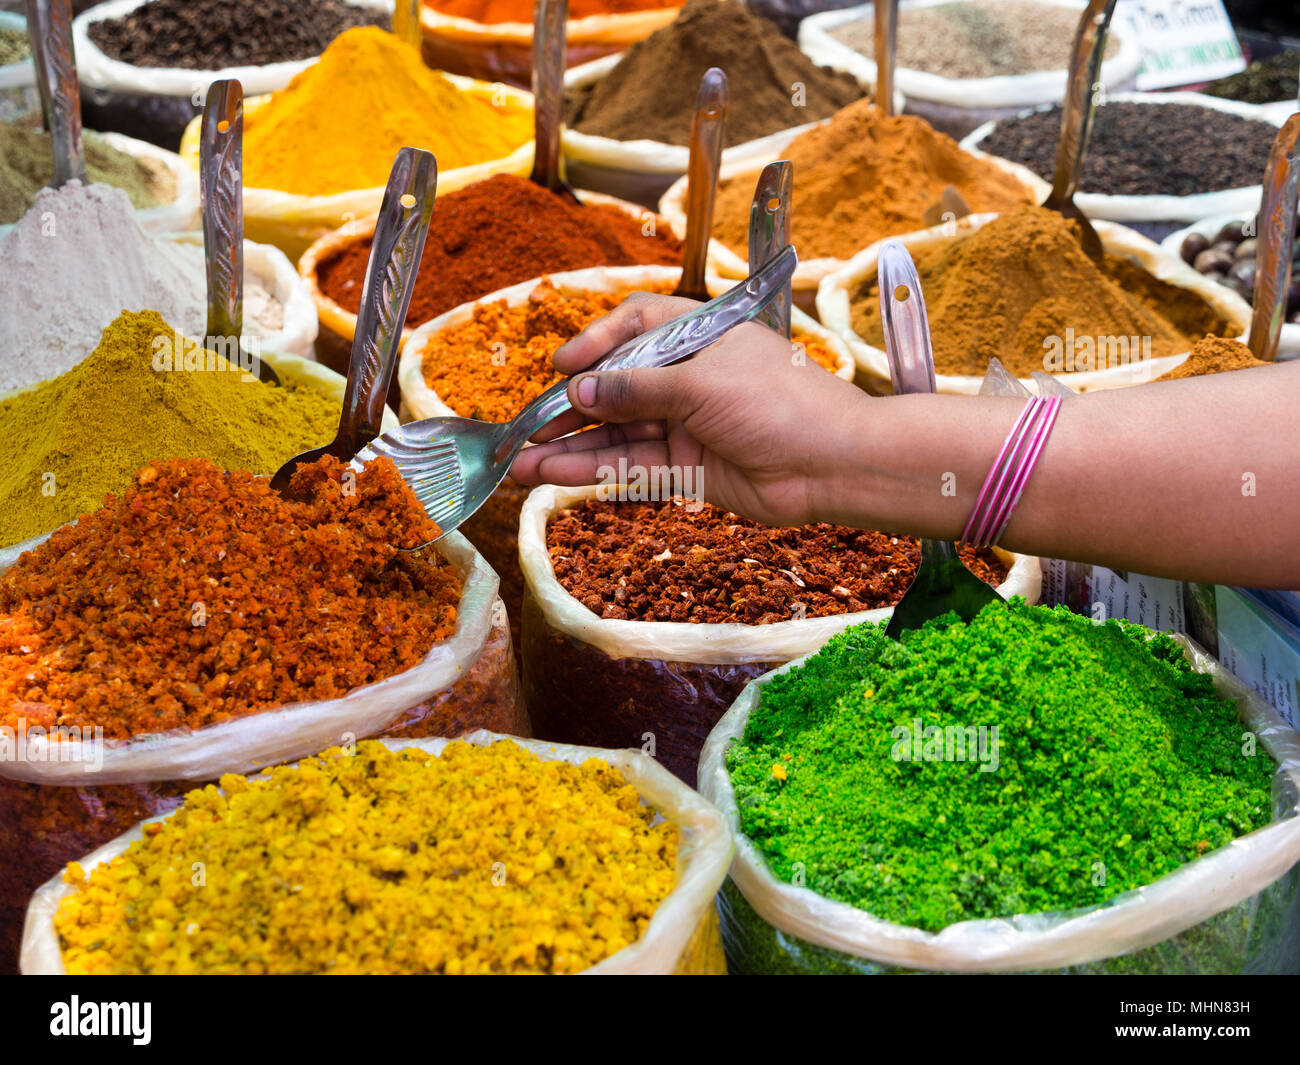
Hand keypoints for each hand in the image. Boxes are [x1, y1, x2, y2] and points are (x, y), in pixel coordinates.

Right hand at [510, 292, 872, 527]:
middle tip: (527, 427)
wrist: (834, 464)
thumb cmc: (781, 402)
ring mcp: (686, 426)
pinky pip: (630, 468)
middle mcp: (689, 379)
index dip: (597, 342)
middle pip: (616, 387)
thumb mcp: (703, 381)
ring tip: (522, 462)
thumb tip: (579, 389)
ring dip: (570, 448)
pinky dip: (594, 472)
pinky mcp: (688, 470)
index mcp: (698, 338)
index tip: (564, 366)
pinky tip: (554, 476)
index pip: (636, 327)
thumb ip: (637, 388)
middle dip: (570, 407)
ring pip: (616, 435)